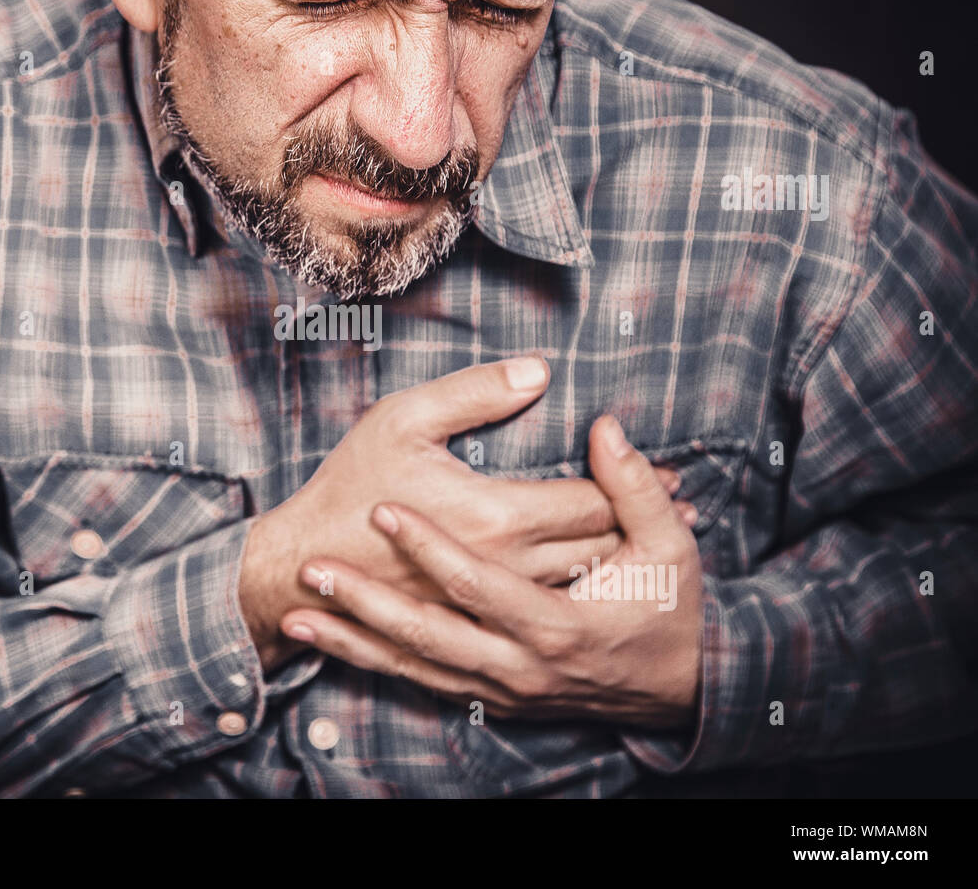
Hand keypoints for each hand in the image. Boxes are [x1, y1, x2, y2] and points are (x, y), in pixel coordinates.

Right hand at [239, 358, 688, 670]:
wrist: (305, 565)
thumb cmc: (351, 485)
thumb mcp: (403, 418)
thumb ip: (474, 392)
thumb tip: (539, 371)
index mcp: (497, 515)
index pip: (591, 500)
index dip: (632, 481)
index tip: (669, 469)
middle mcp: (507, 566)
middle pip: (599, 545)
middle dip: (642, 522)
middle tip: (688, 505)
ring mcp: (493, 603)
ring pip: (581, 583)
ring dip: (624, 560)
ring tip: (661, 543)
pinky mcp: (479, 622)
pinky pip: (549, 608)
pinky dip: (586, 590)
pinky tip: (603, 579)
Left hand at [277, 415, 704, 727]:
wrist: (677, 692)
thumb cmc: (670, 613)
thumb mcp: (669, 550)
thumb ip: (633, 489)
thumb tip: (604, 426)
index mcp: (558, 622)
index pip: (480, 581)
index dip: (430, 545)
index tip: (383, 510)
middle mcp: (523, 663)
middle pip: (430, 632)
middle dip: (366, 601)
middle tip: (313, 568)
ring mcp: (503, 688)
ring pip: (415, 666)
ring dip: (355, 641)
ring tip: (300, 613)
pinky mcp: (491, 697)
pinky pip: (421, 683)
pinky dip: (373, 665)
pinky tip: (330, 643)